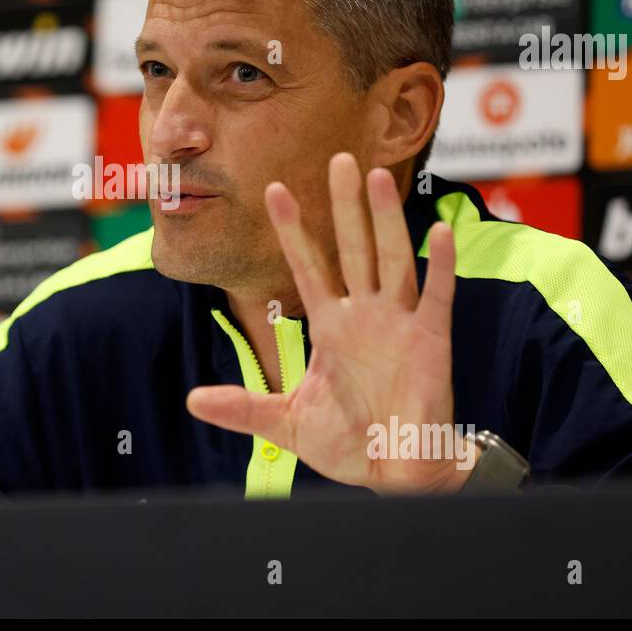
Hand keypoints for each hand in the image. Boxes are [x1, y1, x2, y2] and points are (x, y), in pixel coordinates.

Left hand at [186, 153, 468, 493]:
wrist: (394, 472)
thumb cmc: (348, 442)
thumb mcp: (287, 423)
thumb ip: (244, 407)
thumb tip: (192, 401)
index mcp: (331, 326)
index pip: (307, 265)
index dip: (292, 228)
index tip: (273, 189)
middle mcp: (365, 314)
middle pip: (353, 248)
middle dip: (344, 205)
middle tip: (338, 158)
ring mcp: (399, 322)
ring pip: (391, 259)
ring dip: (386, 219)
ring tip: (377, 178)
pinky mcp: (431, 340)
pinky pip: (437, 295)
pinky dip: (439, 264)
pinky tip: (438, 230)